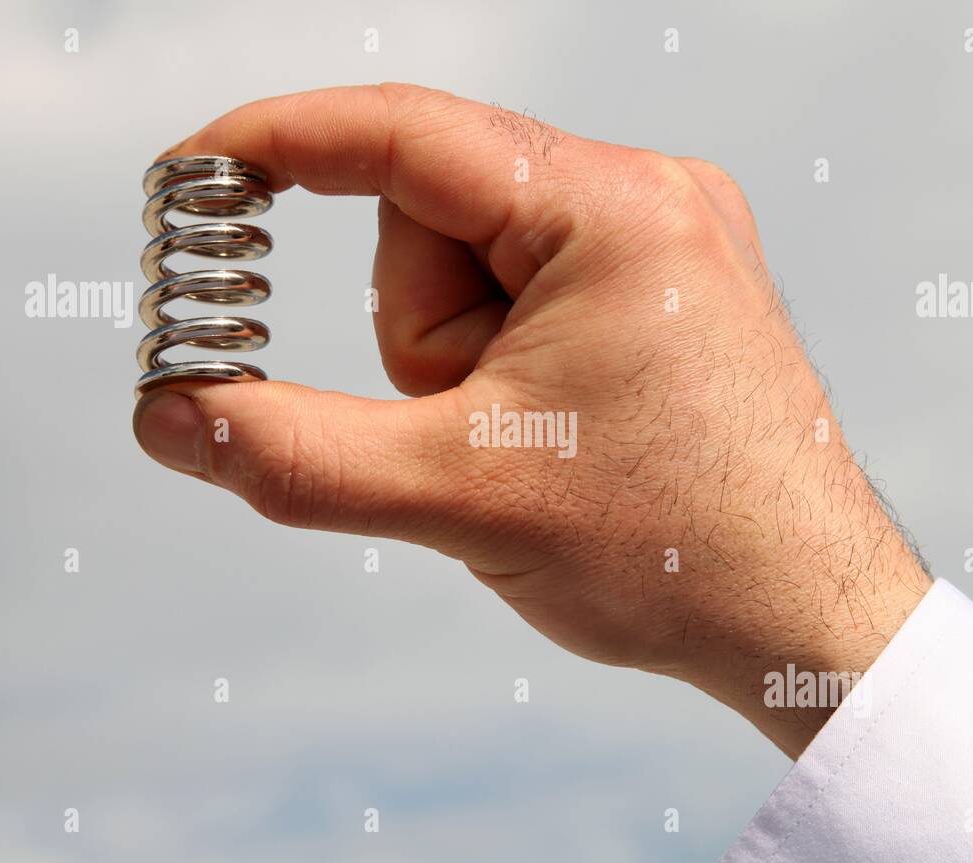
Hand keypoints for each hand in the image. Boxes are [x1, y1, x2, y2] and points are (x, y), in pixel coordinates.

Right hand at [133, 83, 930, 756]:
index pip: (405, 134)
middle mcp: (651, 200)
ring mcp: (665, 246)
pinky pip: (527, 298)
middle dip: (422, 337)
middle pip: (435, 222)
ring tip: (532, 447)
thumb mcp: (458, 497)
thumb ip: (291, 452)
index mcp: (612, 211)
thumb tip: (168, 415)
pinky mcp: (665, 294)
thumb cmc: (673, 554)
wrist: (805, 618)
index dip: (281, 143)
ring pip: (475, 270)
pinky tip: (557, 438)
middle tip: (477, 430)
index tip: (194, 170)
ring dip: (462, 366)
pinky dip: (502, 367)